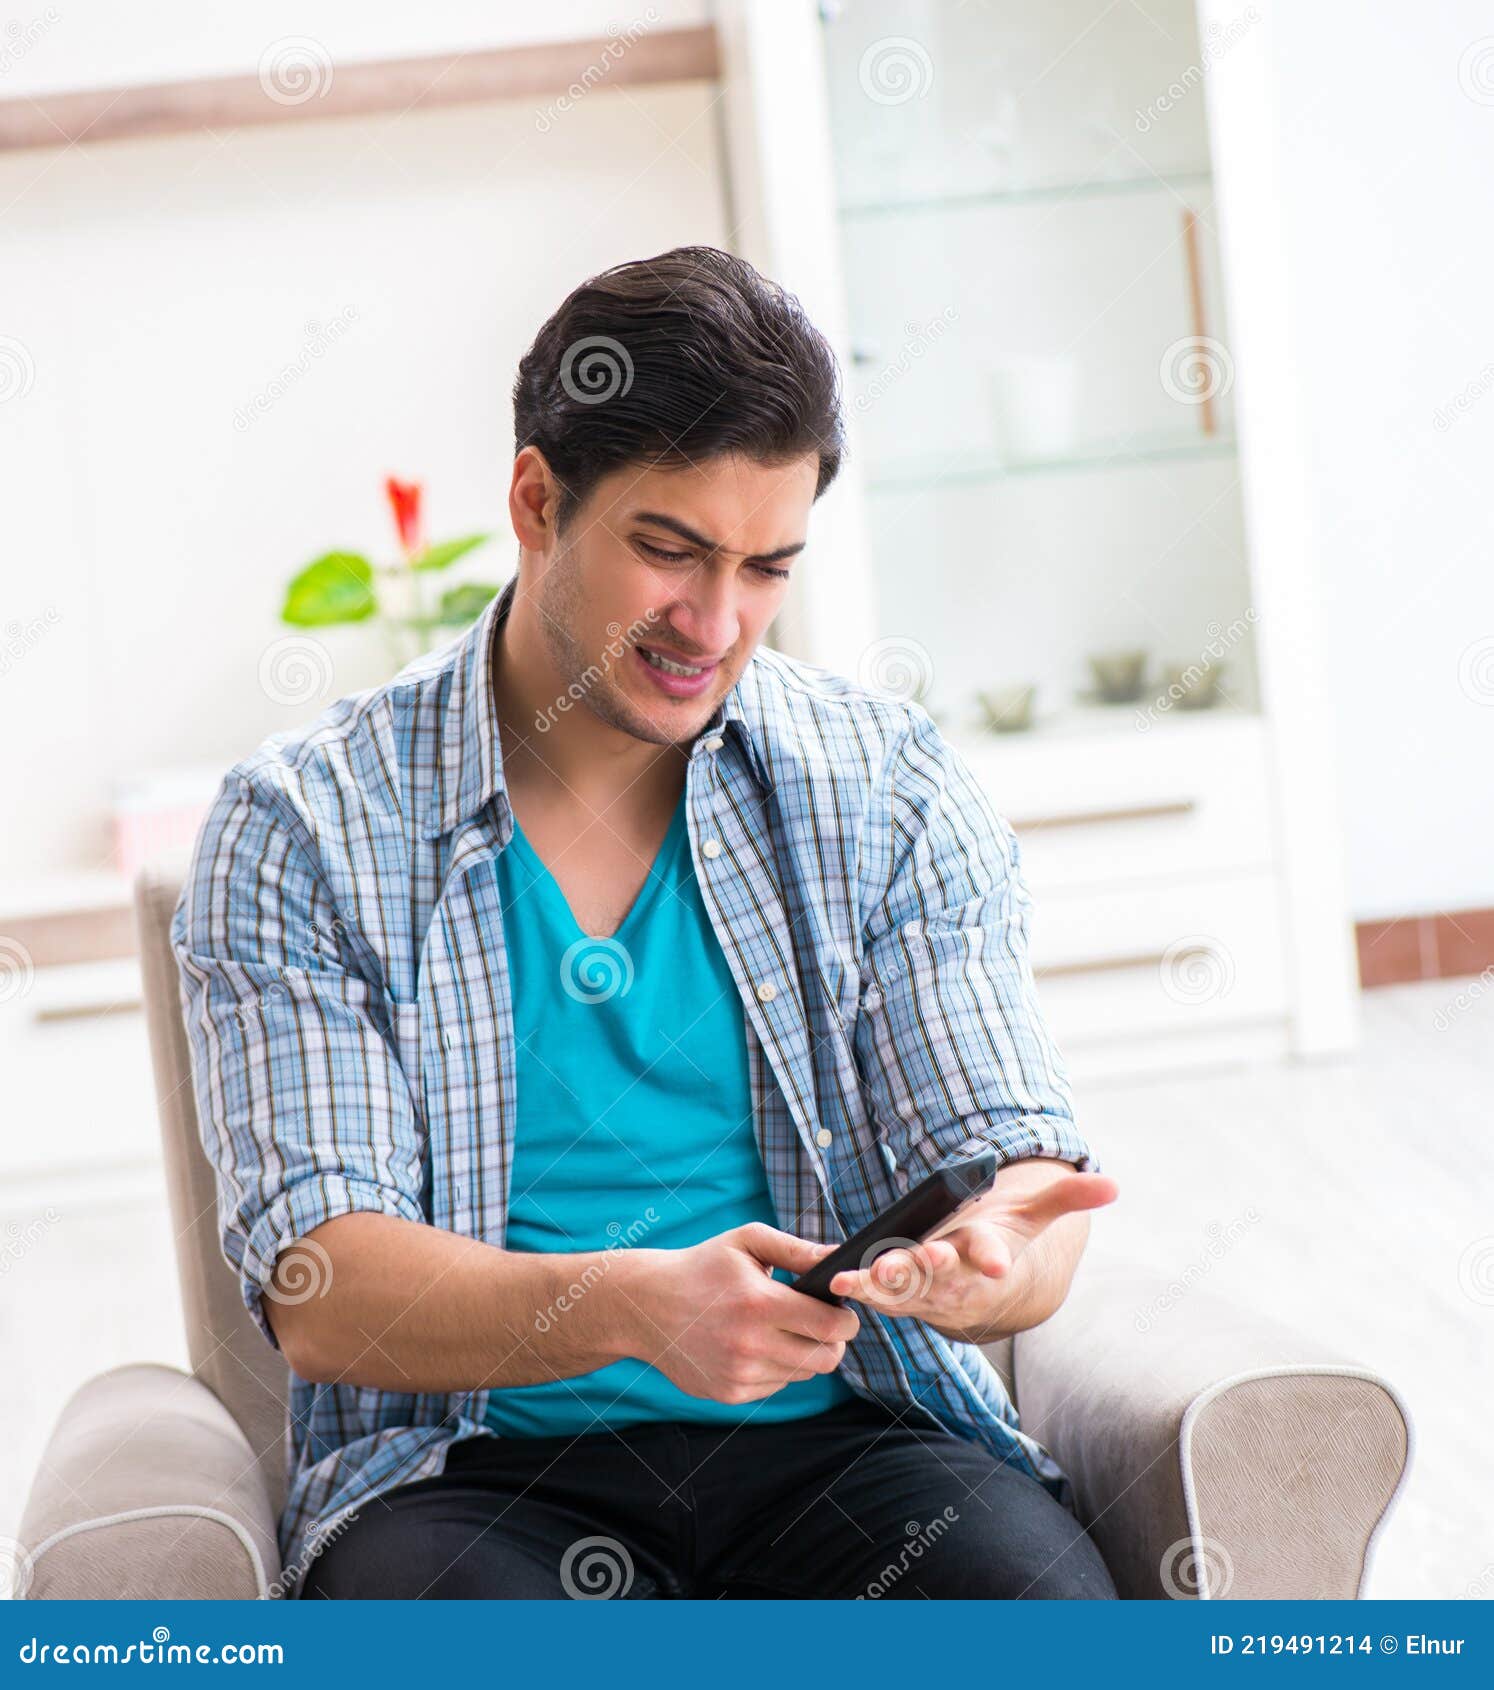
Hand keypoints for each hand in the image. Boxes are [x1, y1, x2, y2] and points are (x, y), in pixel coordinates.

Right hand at [617, 1222, 859, 1405]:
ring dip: (802, 1352)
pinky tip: (756, 1344)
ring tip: (781, 1328)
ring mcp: (739, 1374)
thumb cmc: (703, 1266)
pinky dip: (776, 1367)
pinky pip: (776, 1386)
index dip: (847, 1319)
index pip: (831, 1326)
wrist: (647, 1305)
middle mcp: (750, 1345)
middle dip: (833, 1340)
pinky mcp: (730, 1394)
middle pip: (826, 1359)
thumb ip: (797, 1250)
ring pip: (802, 1373)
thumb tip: (841, 1259)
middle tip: (820, 1321)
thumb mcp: (747, 1242)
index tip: (842, 1310)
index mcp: (759, 1304)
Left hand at [826, 1161, 1119, 1337]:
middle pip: (944, 1275)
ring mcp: (925, 1289)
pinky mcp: (899, 1295)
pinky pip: (878, 1295)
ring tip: (868, 1274)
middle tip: (925, 1256)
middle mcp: (956, 1278)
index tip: (995, 1263)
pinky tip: (839, 1279)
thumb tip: (1112, 1184)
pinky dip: (859, 1289)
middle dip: (933, 1267)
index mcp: (987, 1256)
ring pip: (907, 1289)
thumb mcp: (1032, 1216)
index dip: (993, 1260)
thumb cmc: (1000, 1238)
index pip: (993, 1257)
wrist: (977, 1286)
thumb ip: (1066, 1198)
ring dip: (888, 1283)